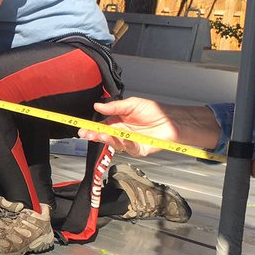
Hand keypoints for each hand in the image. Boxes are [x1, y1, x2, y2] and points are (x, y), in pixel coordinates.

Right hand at [80, 98, 220, 156]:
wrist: (172, 120)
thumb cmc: (155, 111)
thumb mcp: (132, 104)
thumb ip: (114, 106)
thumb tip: (97, 105)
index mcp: (117, 121)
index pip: (101, 125)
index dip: (91, 127)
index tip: (82, 128)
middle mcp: (121, 132)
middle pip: (104, 136)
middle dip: (95, 135)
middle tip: (87, 134)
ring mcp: (129, 142)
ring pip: (114, 143)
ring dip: (107, 139)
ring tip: (102, 134)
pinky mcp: (138, 150)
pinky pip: (129, 148)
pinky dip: (125, 143)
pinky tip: (123, 138)